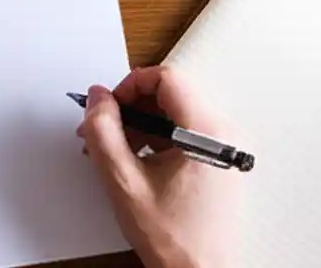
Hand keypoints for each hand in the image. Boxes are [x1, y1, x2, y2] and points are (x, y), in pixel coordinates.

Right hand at [78, 66, 240, 267]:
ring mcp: (224, 148)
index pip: (166, 78)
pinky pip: (183, 133)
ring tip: (112, 152)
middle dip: (129, 109)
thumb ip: (103, 131)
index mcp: (207, 132)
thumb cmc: (174, 240)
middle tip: (101, 131)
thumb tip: (97, 98)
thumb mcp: (124, 181)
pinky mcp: (218, 161)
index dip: (129, 85)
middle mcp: (223, 134)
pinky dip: (154, 140)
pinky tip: (132, 162)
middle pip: (169, 95)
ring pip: (173, 114)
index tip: (107, 106)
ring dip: (138, 125)